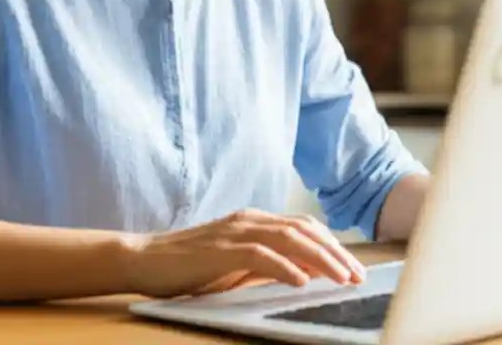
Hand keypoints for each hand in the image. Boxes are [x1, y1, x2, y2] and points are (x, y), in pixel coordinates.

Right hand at [121, 209, 366, 297]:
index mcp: (255, 220)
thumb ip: (268, 264)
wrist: (143, 259)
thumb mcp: (236, 264)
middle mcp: (250, 219)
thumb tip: (306, 273)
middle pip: (305, 230)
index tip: (353, 267)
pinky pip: (260, 255)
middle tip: (357, 276)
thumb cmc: (189, 266)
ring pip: (290, 239)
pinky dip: (284, 267)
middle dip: (336, 253)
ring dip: (320, 259)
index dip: (333, 245)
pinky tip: (301, 281)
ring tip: (341, 279)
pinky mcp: (220, 249)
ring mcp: (235, 231)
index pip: (305, 227)